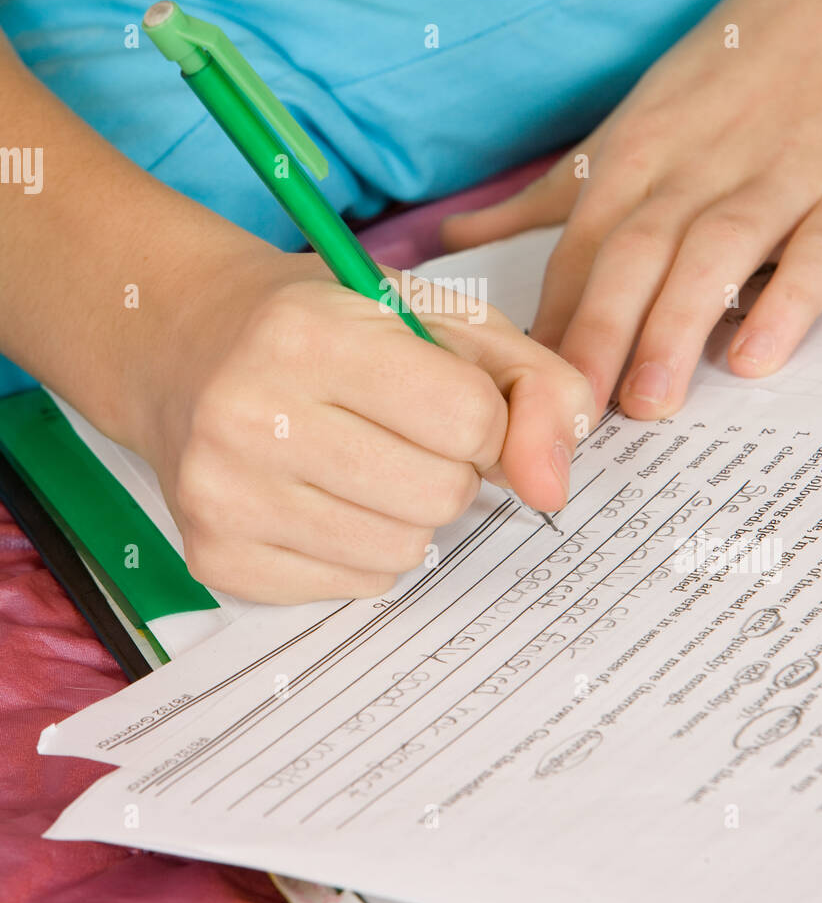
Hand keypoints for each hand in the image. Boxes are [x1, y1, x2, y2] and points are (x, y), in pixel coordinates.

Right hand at [146, 246, 589, 603]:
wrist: (187, 346)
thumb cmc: (327, 326)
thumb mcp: (437, 317)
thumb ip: (532, 383)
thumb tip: (552, 490)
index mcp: (309, 335)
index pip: (471, 421)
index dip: (481, 415)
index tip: (441, 395)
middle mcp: (250, 416)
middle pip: (442, 495)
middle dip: (446, 466)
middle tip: (397, 429)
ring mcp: (224, 495)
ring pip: (404, 551)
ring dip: (408, 512)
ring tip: (360, 459)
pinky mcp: (217, 558)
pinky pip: (357, 586)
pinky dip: (363, 547)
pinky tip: (322, 493)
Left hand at [442, 0, 821, 420]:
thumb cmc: (729, 73)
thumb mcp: (631, 122)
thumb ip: (549, 194)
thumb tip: (455, 237)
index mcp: (635, 153)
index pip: (578, 246)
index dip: (548, 321)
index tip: (519, 396)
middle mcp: (696, 165)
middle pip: (634, 251)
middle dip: (597, 331)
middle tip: (572, 415)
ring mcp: (776, 175)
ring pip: (715, 251)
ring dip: (676, 324)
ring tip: (648, 402)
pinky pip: (820, 246)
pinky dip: (790, 298)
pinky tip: (756, 355)